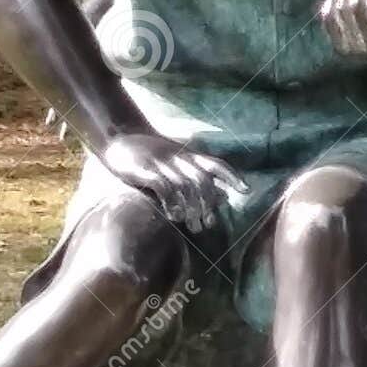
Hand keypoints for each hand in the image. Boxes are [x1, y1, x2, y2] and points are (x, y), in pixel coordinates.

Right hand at [101, 133, 246, 234]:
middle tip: (209, 224)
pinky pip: (163, 187)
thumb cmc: (153, 157)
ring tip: (193, 226)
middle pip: (202, 179)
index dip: (232, 176)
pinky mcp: (144, 170)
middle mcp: (179, 158)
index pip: (216, 164)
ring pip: (185, 185)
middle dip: (208, 202)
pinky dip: (171, 203)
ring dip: (192, 208)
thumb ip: (201, 178)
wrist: (120, 140)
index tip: (246, 190)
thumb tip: (226, 197)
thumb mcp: (180, 163)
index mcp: (190, 155)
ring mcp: (161, 163)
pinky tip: (174, 216)